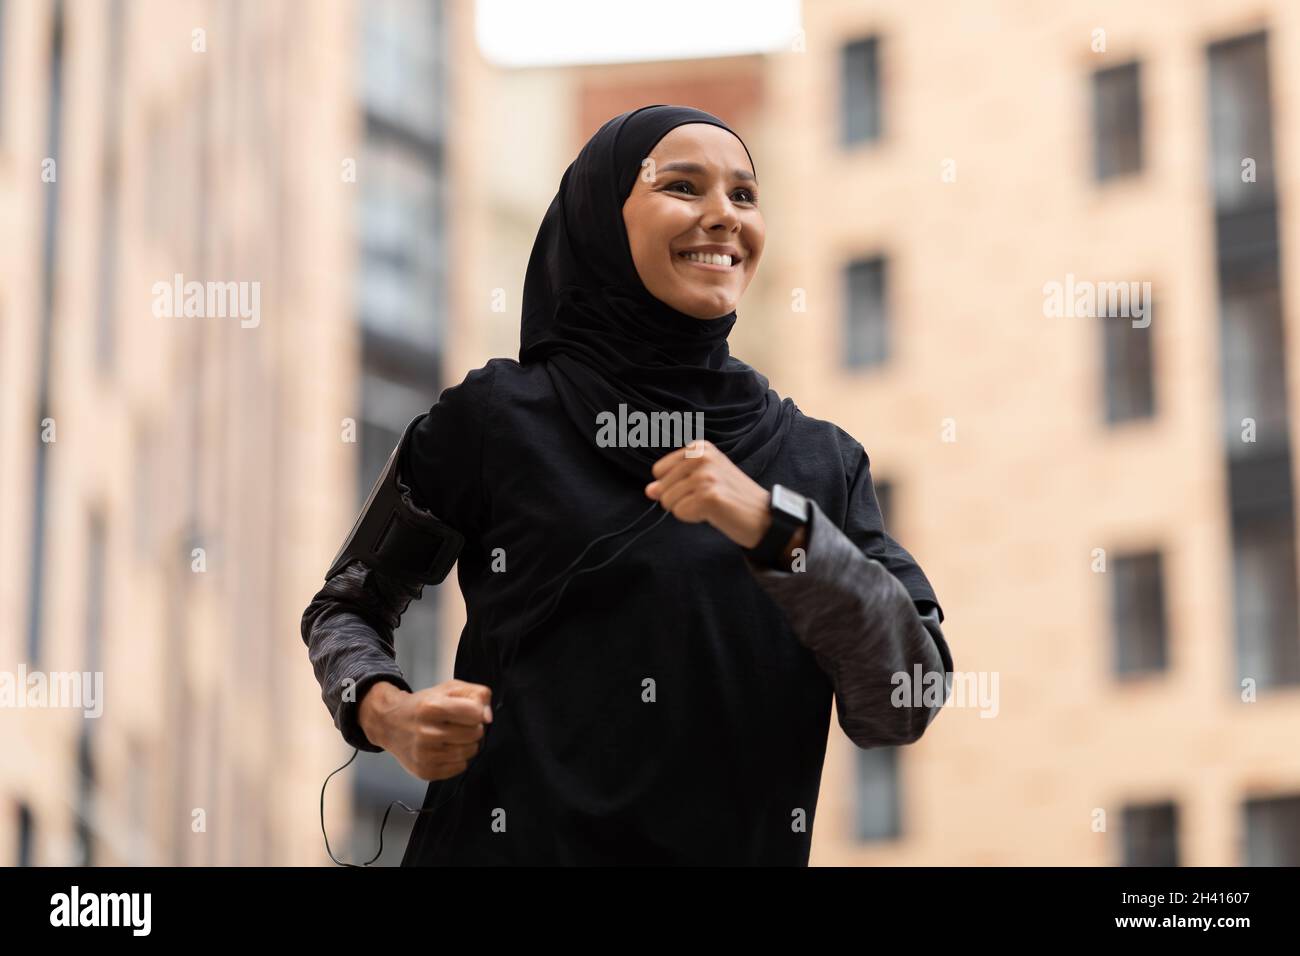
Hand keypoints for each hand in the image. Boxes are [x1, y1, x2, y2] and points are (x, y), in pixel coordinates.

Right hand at [358, 678, 492, 781]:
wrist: (390, 723)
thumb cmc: (423, 705)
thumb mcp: (449, 688)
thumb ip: (477, 694)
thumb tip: (488, 717)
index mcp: (432, 707)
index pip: (476, 713)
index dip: (477, 712)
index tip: (469, 711)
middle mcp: (426, 732)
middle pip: (475, 734)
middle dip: (473, 727)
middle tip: (459, 724)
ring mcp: (425, 754)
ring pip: (469, 752)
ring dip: (468, 744)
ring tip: (453, 736)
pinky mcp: (425, 771)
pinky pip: (459, 767)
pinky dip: (458, 758)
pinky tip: (446, 748)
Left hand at [644, 439, 772, 548]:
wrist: (763, 516)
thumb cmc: (732, 498)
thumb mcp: (702, 482)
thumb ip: (674, 482)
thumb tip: (650, 490)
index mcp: (699, 448)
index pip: (659, 471)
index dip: (674, 486)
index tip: (699, 488)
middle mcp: (701, 456)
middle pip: (662, 487)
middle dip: (680, 500)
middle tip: (708, 499)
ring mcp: (705, 475)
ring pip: (668, 501)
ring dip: (688, 510)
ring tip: (712, 505)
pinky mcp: (709, 496)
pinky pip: (680, 512)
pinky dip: (694, 518)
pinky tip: (714, 513)